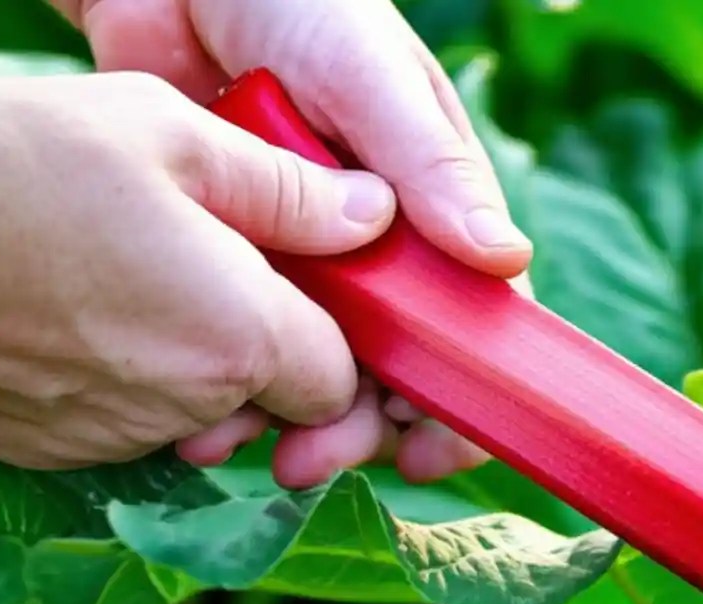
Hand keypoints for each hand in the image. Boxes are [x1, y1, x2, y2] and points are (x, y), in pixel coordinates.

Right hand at [0, 72, 394, 467]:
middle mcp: (185, 406)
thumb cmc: (20, 168)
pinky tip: (93, 310)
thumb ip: (289, 189)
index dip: (339, 337)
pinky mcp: (53, 444)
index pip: (339, 382)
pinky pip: (129, 420)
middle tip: (227, 266)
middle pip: (271, 399)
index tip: (318, 292)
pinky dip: (131, 377)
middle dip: (266, 344)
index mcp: (237, 338)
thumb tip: (372, 214)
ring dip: (196, 360)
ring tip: (149, 275)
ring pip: (201, 412)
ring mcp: (112, 435)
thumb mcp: (170, 137)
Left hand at [51, 0, 533, 485]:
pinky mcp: (232, 257)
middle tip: (316, 459)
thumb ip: (433, 163)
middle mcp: (374, 248)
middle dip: (362, 423)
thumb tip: (505, 259)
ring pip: (311, 361)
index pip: (469, 318)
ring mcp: (302, 257)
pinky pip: (237, 335)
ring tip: (243, 445)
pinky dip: (222, 379)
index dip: (462, 390)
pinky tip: (197, 412)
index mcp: (433, 211)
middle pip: (389, 363)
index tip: (434, 445)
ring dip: (286, 415)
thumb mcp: (376, 78)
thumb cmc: (303, 6)